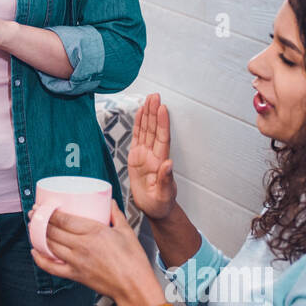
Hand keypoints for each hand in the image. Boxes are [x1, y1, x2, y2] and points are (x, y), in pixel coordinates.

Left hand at [30, 200, 155, 300]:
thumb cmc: (134, 261)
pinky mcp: (75, 275)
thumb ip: (116, 215)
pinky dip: (40, 259)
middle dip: (39, 220)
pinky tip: (35, 252)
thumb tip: (110, 202)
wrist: (134, 287)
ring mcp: (76, 261)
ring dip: (38, 235)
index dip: (48, 211)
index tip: (42, 205)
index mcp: (94, 232)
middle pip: (53, 230)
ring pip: (50, 245)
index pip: (63, 219)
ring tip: (34, 228)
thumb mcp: (126, 231)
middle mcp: (82, 246)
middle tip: (34, 213)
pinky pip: (51, 267)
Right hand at [129, 93, 176, 220]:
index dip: (162, 123)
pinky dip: (138, 125)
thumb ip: (165, 180)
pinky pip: (138, 137)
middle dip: (154, 112)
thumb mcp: (162, 195)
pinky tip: (140, 113)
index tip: (162, 108)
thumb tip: (168, 164)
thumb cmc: (160, 204)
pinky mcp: (136, 157)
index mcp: (160, 162)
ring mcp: (145, 155)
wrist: (153, 209)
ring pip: (146, 130)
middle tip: (155, 96)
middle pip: (154, 129)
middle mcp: (153, 155)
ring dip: (147, 115)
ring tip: (149, 99)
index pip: (162, 138)